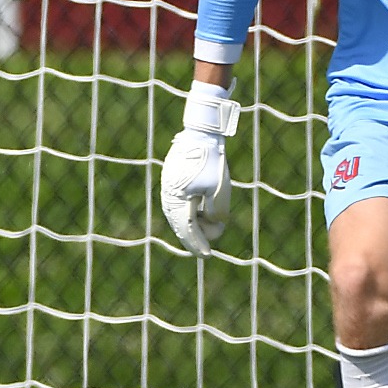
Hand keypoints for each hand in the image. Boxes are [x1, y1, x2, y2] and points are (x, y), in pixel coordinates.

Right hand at [159, 81, 240, 253]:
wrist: (201, 131)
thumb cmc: (211, 160)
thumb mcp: (219, 189)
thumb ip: (216, 212)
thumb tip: (213, 225)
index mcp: (177, 200)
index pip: (187, 230)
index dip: (197, 245)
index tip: (207, 256)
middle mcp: (168, 195)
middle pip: (181, 224)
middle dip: (195, 236)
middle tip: (208, 247)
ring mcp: (168, 186)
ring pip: (178, 214)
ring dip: (192, 223)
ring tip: (206, 228)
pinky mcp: (172, 179)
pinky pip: (178, 202)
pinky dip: (188, 211)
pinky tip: (197, 212)